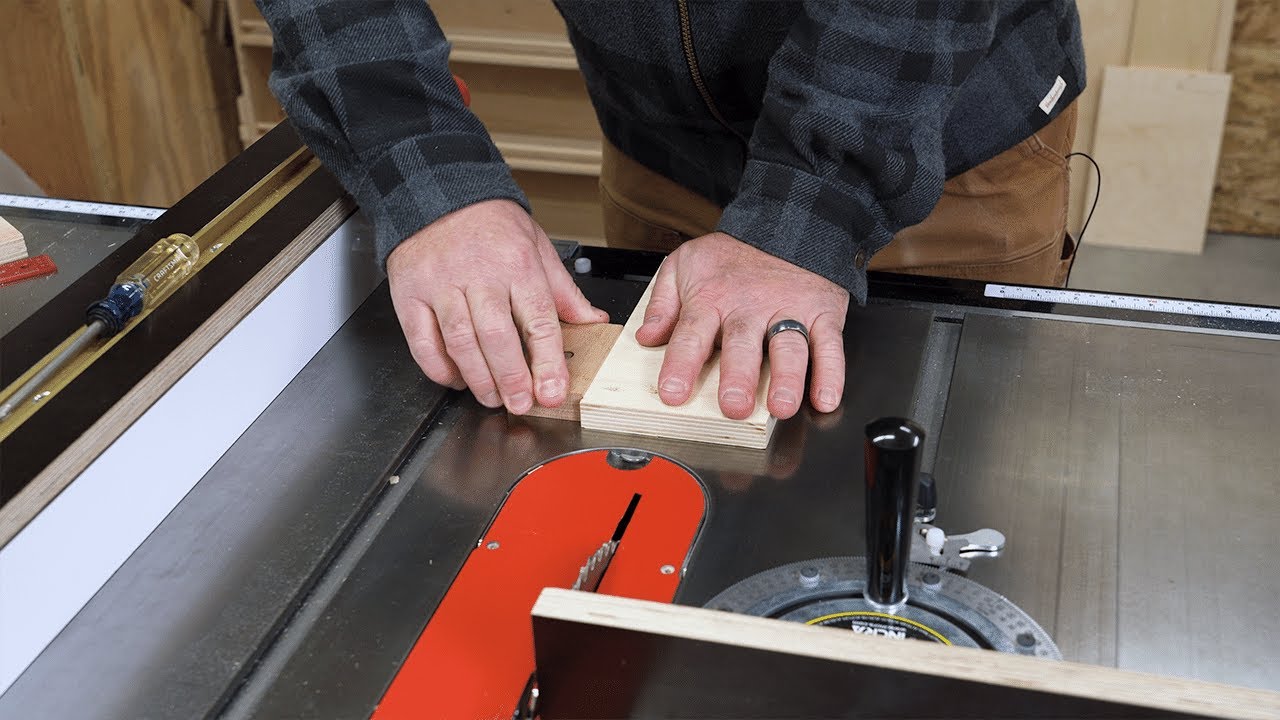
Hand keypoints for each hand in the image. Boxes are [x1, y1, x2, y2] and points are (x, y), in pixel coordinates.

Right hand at [387, 199, 607, 413]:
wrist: (438, 194)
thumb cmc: (491, 224)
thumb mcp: (537, 247)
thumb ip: (562, 291)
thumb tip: (593, 321)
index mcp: (518, 265)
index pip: (538, 321)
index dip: (547, 363)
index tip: (552, 392)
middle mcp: (479, 276)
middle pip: (497, 337)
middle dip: (511, 379)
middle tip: (519, 404)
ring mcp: (441, 285)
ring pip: (460, 342)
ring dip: (478, 379)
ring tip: (491, 397)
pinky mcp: (411, 295)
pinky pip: (423, 341)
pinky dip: (439, 368)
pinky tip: (456, 379)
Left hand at [635, 233, 848, 419]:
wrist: (790, 222)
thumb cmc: (734, 253)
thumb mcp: (685, 263)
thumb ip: (663, 302)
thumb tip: (647, 337)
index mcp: (713, 298)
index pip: (692, 334)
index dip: (682, 365)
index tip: (673, 393)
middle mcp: (750, 307)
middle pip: (743, 343)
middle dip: (738, 376)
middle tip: (734, 405)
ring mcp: (789, 310)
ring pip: (788, 347)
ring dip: (786, 378)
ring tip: (780, 406)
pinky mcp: (822, 314)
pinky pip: (829, 346)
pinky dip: (831, 373)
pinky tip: (825, 398)